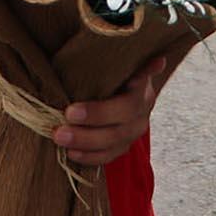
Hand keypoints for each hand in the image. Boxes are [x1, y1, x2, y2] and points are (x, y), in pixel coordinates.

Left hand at [52, 57, 171, 166]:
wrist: (122, 81)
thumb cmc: (112, 67)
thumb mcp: (118, 59)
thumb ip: (127, 58)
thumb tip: (157, 60)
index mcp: (142, 88)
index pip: (127, 105)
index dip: (100, 112)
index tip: (71, 111)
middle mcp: (142, 111)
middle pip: (119, 127)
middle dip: (87, 130)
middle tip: (59, 128)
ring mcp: (134, 131)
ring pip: (113, 144)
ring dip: (85, 144)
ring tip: (59, 138)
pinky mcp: (124, 145)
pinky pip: (109, 157)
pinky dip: (90, 157)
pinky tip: (71, 154)